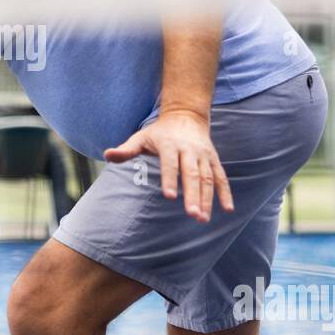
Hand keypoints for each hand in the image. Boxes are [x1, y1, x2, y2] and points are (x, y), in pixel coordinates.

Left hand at [102, 109, 233, 222]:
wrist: (186, 115)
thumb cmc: (159, 132)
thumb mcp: (141, 137)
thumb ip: (126, 149)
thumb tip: (106, 155)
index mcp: (170, 145)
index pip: (170, 164)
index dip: (169, 179)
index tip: (170, 196)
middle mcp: (189, 150)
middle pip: (191, 174)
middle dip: (193, 195)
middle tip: (192, 215)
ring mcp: (203, 155)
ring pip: (207, 178)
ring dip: (207, 199)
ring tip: (203, 218)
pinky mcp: (213, 160)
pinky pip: (221, 177)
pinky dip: (225, 193)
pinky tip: (228, 210)